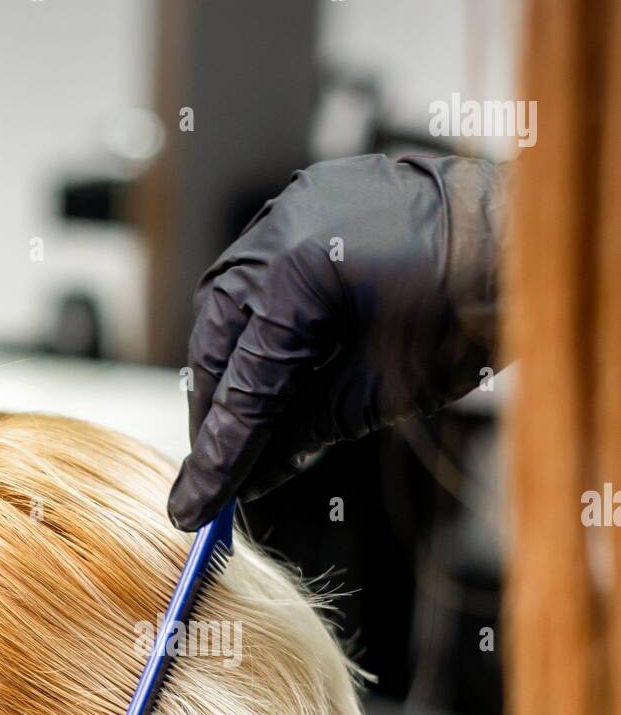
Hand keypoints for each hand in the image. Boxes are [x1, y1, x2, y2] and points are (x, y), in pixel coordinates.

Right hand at [168, 153, 505, 529]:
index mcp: (294, 276)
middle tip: (218, 475)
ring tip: (242, 433)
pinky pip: (260, 280)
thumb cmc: (470, 307)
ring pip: (229, 310)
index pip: (241, 390)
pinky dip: (260, 331)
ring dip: (234, 373)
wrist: (521, 234)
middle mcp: (276, 233)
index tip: (193, 509)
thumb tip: (257, 472)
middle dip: (216, 415)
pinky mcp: (307, 206)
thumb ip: (307, 430)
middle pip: (216, 345)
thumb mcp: (382, 391)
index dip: (217, 460)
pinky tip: (271, 375)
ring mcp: (289, 211)